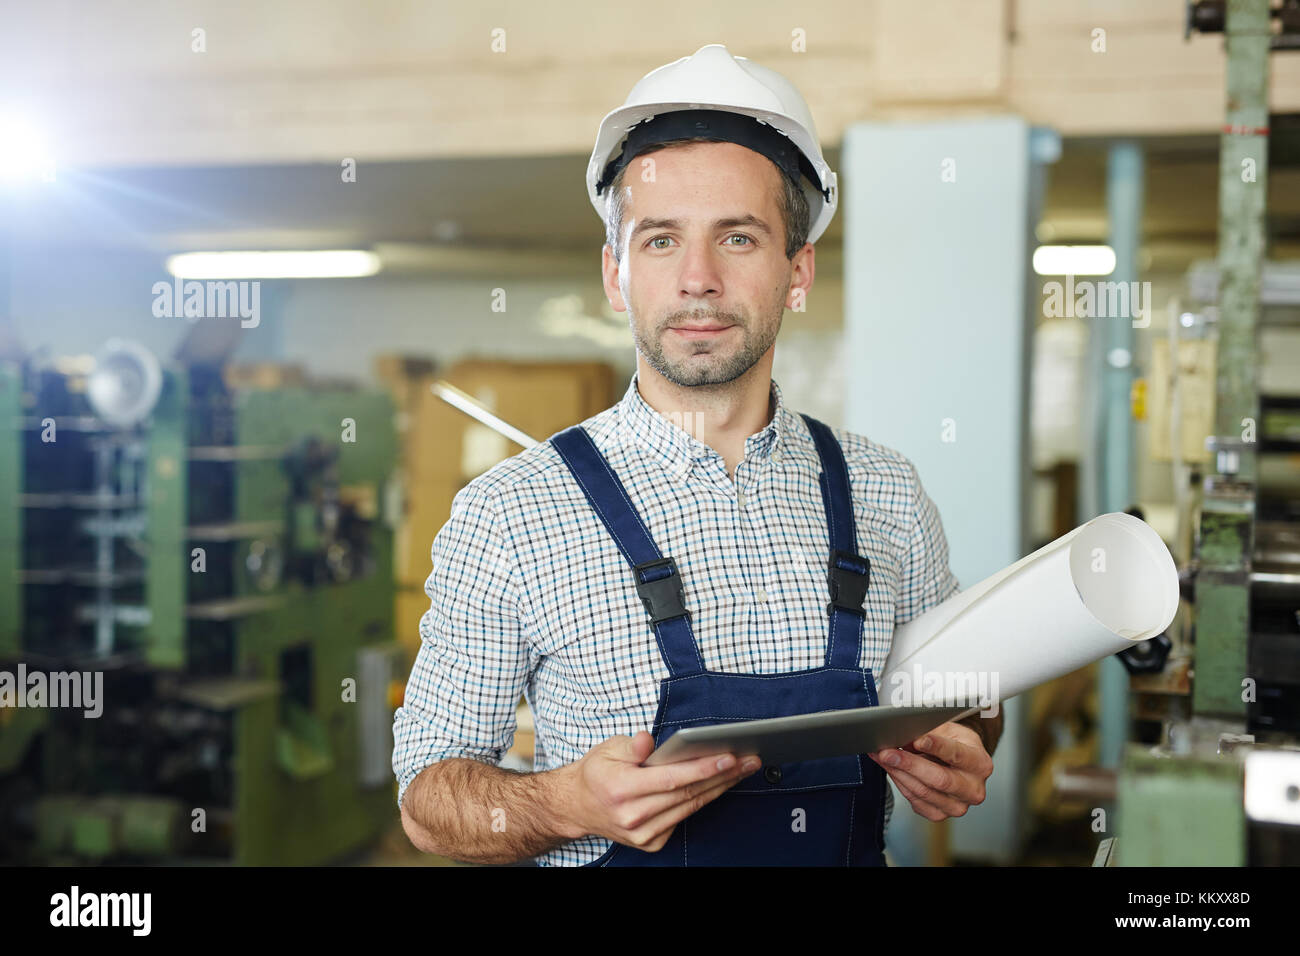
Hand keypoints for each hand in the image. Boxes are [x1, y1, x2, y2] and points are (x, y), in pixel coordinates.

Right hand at [560, 731, 759, 851]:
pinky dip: (701, 801)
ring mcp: (642, 834)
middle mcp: (633, 816)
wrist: (578, 805)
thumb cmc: (597, 772)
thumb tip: (650, 741)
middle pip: (688, 794)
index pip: (672, 779)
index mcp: (622, 789)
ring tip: (742, 770)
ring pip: (690, 808)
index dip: (703, 768)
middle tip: (749, 760)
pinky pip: (682, 819)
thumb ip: (633, 745)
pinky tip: (719, 786)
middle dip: (723, 776)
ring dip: (719, 788)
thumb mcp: (609, 748)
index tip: (729, 756)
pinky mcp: (650, 843)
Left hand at [868, 720, 992, 821]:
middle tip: (887, 752)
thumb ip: (930, 731)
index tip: (917, 739)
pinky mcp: (940, 815)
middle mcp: (973, 789)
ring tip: (882, 756)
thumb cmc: (954, 744)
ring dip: (898, 773)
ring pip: (923, 792)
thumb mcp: (948, 730)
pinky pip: (915, 801)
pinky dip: (899, 783)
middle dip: (909, 764)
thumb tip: (905, 733)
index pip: (957, 755)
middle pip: (939, 779)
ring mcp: (957, 806)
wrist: (959, 765)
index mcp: (980, 764)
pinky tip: (890, 769)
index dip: (936, 746)